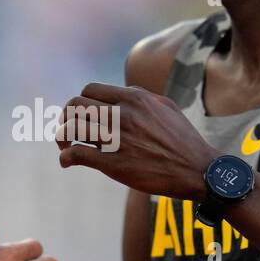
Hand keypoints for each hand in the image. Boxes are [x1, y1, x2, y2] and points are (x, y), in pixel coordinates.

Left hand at [54, 82, 216, 198]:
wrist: (197, 170)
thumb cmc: (183, 139)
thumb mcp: (165, 106)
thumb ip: (140, 95)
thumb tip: (121, 92)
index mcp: (133, 98)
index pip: (88, 90)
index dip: (80, 102)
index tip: (81, 115)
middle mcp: (122, 115)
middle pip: (74, 106)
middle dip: (66, 117)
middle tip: (69, 131)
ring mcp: (116, 139)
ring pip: (71, 128)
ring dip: (62, 137)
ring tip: (65, 146)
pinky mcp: (113, 163)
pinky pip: (76, 154)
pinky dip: (66, 157)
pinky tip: (67, 161)